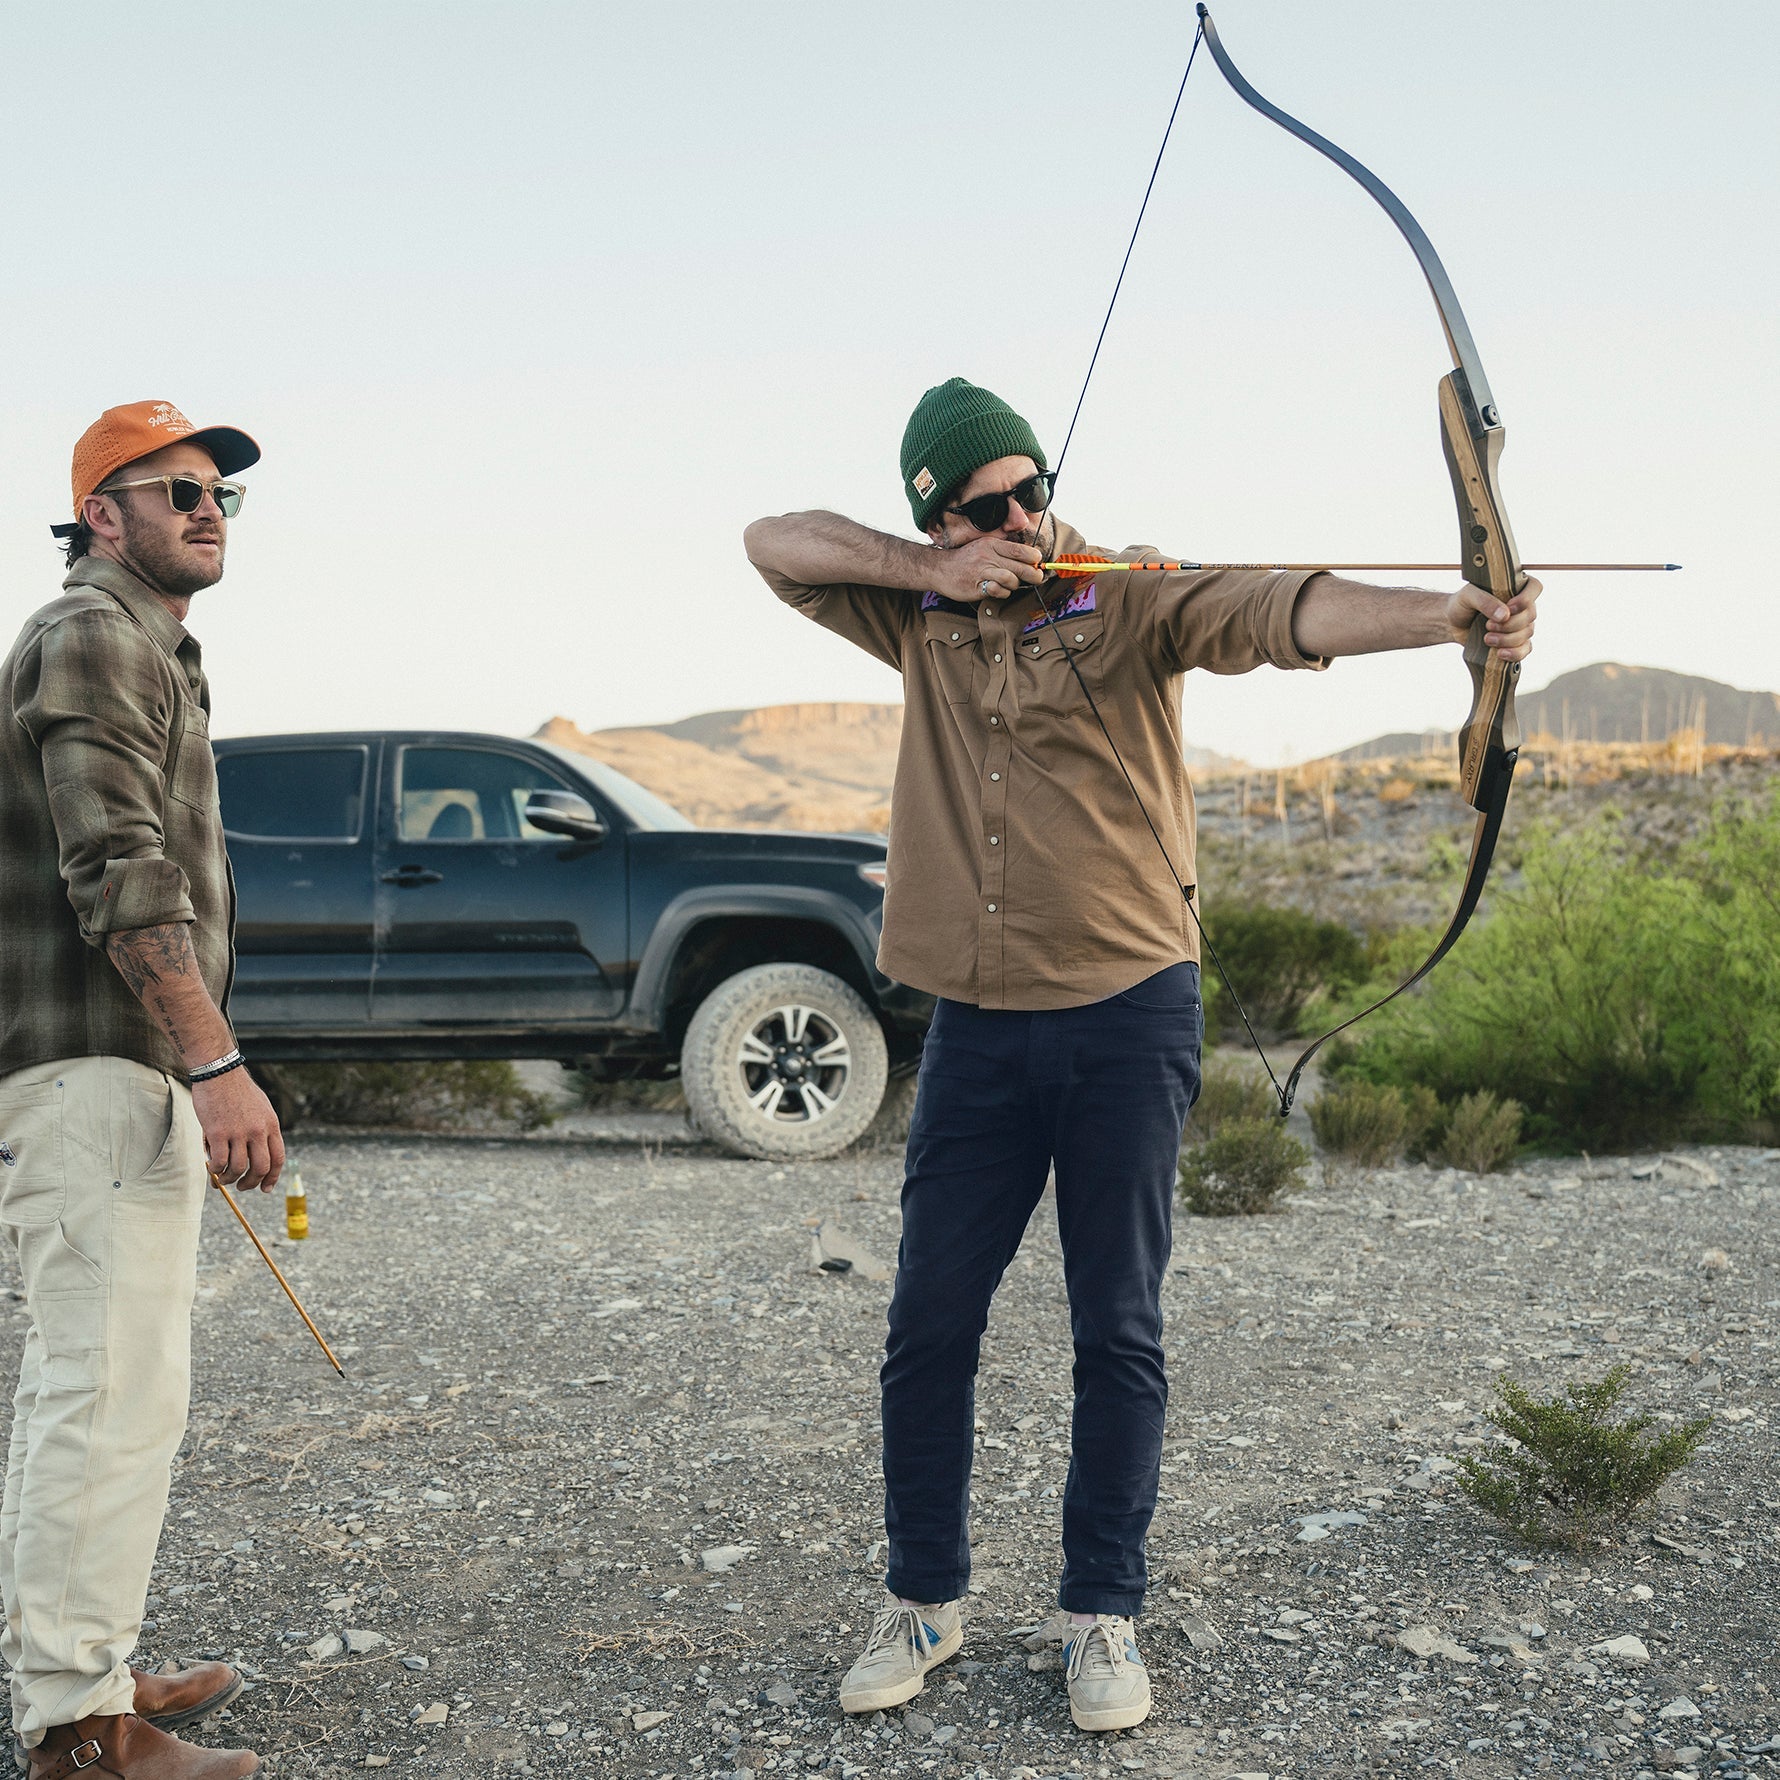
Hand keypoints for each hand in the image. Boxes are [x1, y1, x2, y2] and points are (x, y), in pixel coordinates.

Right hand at [192, 1068, 284, 1191]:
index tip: (265, 1188)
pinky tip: (211, 1168)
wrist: (219, 1073)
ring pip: (238, 1168)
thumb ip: (261, 1131)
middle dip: (251, 1183)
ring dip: (229, 1179)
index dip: (273, 1177)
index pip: (278, 1158)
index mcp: (272, 1125)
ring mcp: (238, 1132)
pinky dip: (215, 1170)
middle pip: (261, 1168)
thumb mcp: (261, 1108)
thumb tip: (254, 1157)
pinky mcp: (217, 1133)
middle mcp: (258, 1131)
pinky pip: (218, 1162)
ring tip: (222, 1179)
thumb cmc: (238, 1091)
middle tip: (242, 1187)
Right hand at [929, 537, 1044, 603]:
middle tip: (1036, 578)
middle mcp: (988, 556)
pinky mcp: (977, 586)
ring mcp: (982, 571)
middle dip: (1033, 575)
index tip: (1036, 564)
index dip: (1034, 559)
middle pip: (1021, 566)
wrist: (940, 568)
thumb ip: (1004, 552)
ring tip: (1009, 584)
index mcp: (993, 544)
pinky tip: (998, 590)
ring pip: (1011, 579)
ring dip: (1015, 584)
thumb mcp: (985, 547)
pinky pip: (999, 591)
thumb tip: (1028, 561)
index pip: (1021, 550)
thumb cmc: (966, 559)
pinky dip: (1003, 593)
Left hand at [1447, 575, 1540, 660]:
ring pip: (1527, 633)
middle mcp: (1522, 605)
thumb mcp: (1468, 596)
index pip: (1535, 587)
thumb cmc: (1462, 604)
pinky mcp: (1515, 641)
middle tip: (1488, 626)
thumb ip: (1485, 601)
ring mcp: (1520, 624)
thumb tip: (1505, 615)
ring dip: (1508, 639)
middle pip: (1530, 615)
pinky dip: (1515, 653)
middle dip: (1510, 624)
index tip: (1509, 607)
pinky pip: (1525, 649)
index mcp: (1515, 587)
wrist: (1453, 623)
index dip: (1526, 599)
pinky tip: (1500, 653)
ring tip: (1487, 639)